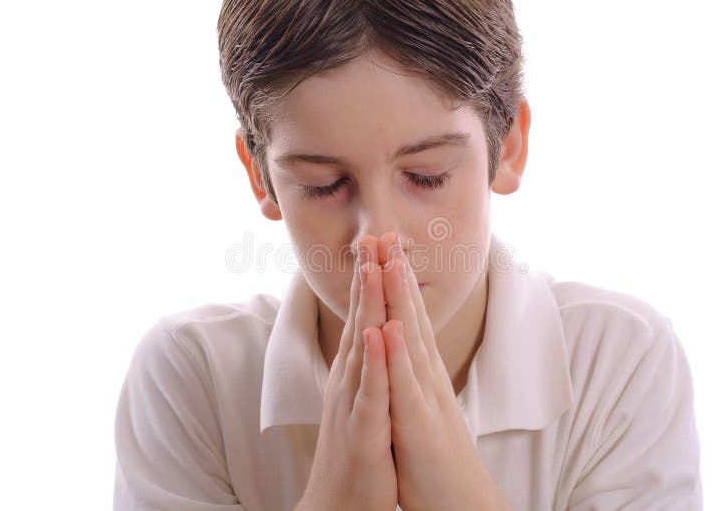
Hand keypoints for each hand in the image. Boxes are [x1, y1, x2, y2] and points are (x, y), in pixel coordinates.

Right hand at [299, 236, 396, 510]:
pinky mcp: (364, 428)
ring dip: (367, 306)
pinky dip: (374, 361)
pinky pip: (370, 391)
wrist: (338, 503)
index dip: (371, 279)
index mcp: (355, 372)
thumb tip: (371, 334)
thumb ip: (365, 366)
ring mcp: (354, 401)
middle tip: (372, 234)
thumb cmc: (356, 451)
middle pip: (359, 318)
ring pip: (362, 346)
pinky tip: (376, 334)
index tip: (379, 242)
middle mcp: (350, 379)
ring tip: (372, 267)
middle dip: (367, 276)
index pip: (363, 315)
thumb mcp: (362, 399)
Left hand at [377, 232, 505, 510]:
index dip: (393, 281)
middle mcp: (425, 376)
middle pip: (409, 316)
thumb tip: (402, 348)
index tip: (381, 247)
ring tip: (387, 261)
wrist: (458, 503)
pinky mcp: (419, 425)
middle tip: (385, 233)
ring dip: (397, 300)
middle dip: (395, 274)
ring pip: (409, 340)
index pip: (405, 317)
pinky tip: (388, 328)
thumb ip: (410, 376)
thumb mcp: (418, 407)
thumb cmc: (432, 458)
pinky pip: (405, 386)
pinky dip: (397, 356)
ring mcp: (425, 397)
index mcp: (420, 373)